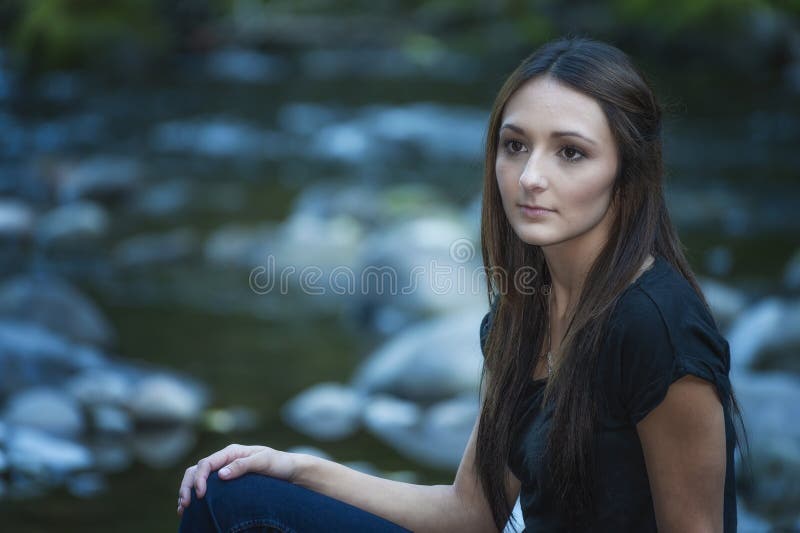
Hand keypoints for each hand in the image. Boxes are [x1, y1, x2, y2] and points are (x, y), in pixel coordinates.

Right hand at [177, 443, 302, 515]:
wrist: (289, 470)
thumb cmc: (279, 464)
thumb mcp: (264, 461)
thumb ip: (243, 465)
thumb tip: (221, 475)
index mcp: (231, 452)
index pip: (206, 463)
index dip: (199, 479)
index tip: (201, 496)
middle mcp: (225, 460)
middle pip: (196, 470)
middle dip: (187, 486)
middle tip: (185, 504)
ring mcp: (224, 470)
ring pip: (197, 478)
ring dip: (187, 491)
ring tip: (183, 509)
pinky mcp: (226, 482)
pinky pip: (205, 487)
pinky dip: (195, 496)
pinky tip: (191, 509)